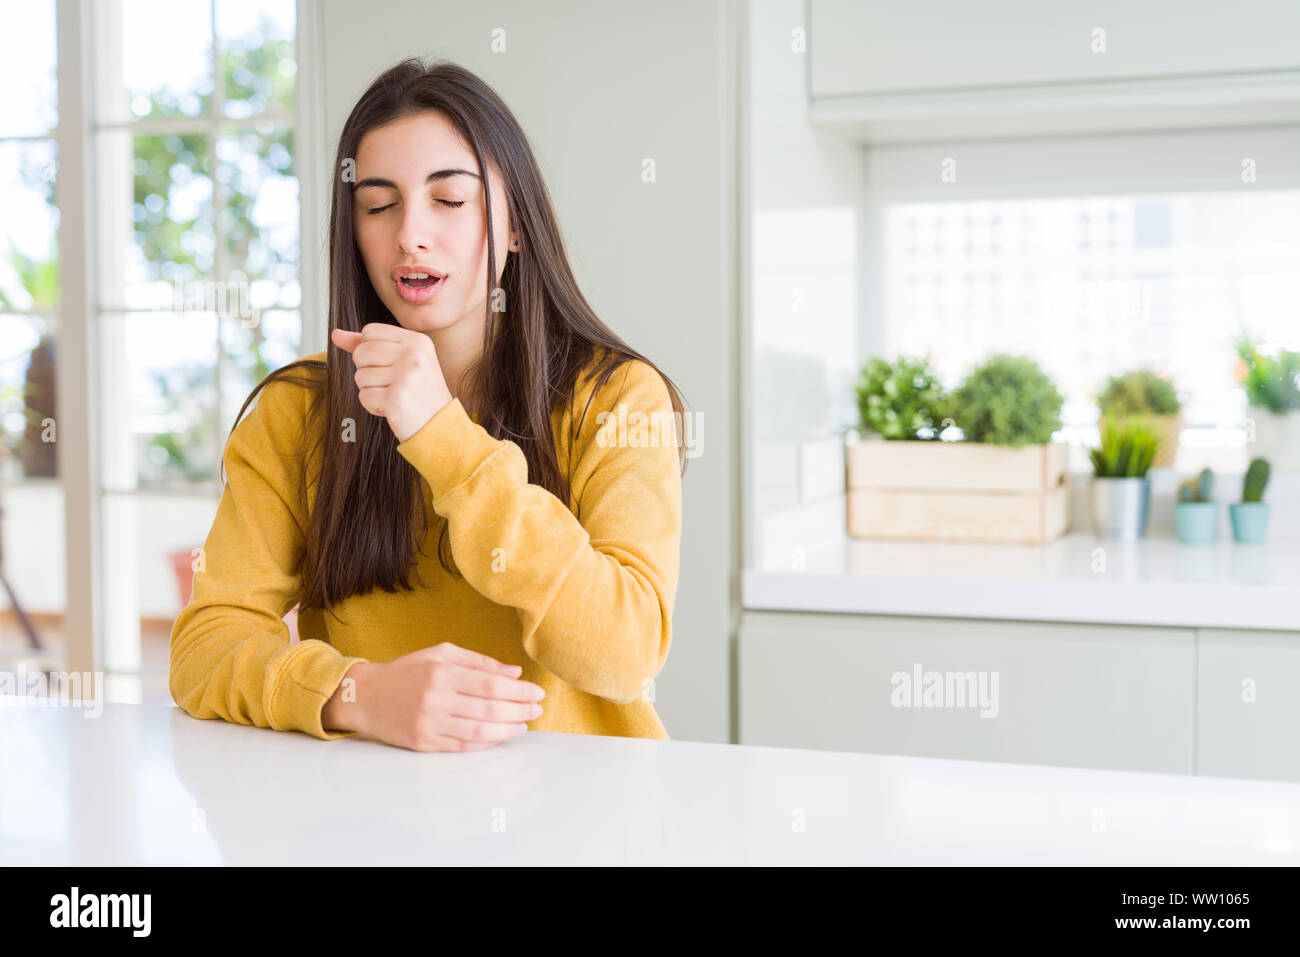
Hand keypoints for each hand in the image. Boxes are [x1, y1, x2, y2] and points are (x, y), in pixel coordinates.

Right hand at [325, 643, 545, 751]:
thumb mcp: (441, 654)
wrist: (365, 696)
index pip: (491, 684)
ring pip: (479, 731)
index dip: (519, 691)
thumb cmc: (407, 671)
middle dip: (519, 710)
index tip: (537, 692)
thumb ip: (479, 662)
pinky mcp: (423, 743)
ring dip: (508, 729)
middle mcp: (436, 699)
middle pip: (489, 709)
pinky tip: (501, 736)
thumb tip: (514, 673)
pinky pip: (463, 746)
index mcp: (442, 672)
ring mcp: (429, 724)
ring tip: (524, 724)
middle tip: (537, 709)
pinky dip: (486, 742)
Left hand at [331, 324, 453, 442]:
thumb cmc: (419, 393)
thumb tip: (336, 334)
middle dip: (367, 371)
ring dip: (371, 390)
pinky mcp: (395, 399)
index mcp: (417, 341)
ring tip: (394, 396)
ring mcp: (405, 376)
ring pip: (360, 376)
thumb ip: (368, 344)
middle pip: (361, 352)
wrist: (440, 426)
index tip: (390, 365)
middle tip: (391, 383)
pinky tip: (392, 408)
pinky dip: (373, 406)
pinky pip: (363, 396)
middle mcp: (413, 355)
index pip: (370, 331)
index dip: (370, 350)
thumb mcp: (402, 361)